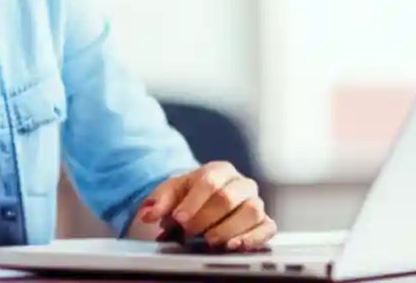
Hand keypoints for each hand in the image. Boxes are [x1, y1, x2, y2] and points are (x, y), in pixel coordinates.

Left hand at [138, 161, 273, 250]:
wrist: (205, 202)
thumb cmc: (190, 196)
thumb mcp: (171, 193)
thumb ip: (159, 202)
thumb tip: (148, 214)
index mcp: (219, 170)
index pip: (209, 182)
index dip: (193, 202)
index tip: (179, 218)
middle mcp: (241, 183)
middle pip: (228, 198)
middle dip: (205, 218)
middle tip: (189, 232)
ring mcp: (255, 202)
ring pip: (251, 211)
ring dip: (228, 229)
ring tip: (210, 241)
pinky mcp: (264, 221)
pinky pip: (267, 228)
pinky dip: (253, 238)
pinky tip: (235, 246)